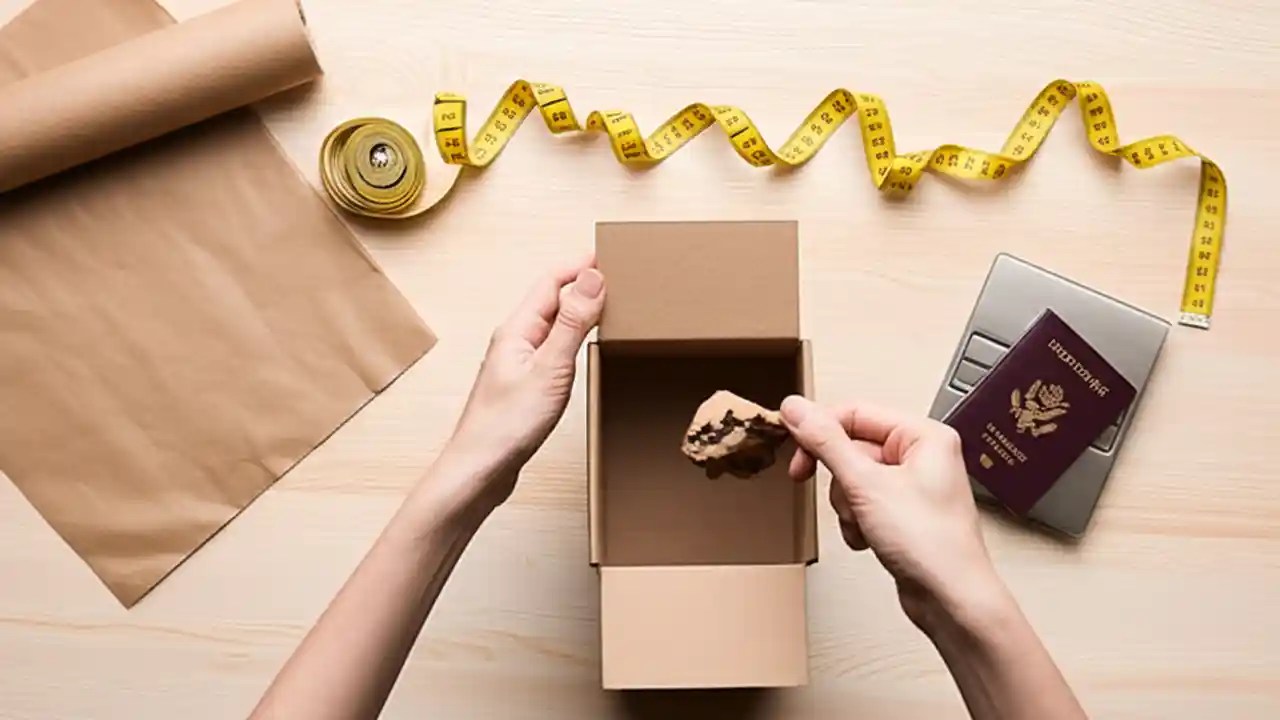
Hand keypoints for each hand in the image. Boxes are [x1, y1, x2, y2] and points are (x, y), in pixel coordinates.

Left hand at [437, 257, 604, 510]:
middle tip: (616, 277)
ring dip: (578, 311)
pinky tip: (583, 349)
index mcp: (517, 330)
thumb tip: (592, 277)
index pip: (550, 282)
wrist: (479, 470)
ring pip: (552, 326)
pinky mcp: (523, 386)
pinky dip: (572, 339)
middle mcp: (514, 341)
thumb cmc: (507, 425)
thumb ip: (572, 323)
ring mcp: (517, 364)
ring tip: (607, 306)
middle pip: (551, 300)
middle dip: (581, 284)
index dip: (578, 265)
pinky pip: (551, 349)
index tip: (608, 255)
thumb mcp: (550, 369)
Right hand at [780, 397, 1006, 632]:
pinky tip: (868, 538)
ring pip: (853, 478)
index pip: (855, 413)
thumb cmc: (931, 545)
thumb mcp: (865, 485)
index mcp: (924, 435)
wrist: (952, 600)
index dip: (820, 431)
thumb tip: (796, 408)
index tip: (795, 450)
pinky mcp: (903, 513)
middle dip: (839, 479)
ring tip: (863, 523)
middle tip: (822, 488)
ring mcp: (912, 486)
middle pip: (852, 448)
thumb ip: (826, 442)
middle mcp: (922, 456)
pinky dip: (856, 521)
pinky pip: (863, 503)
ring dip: (847, 505)